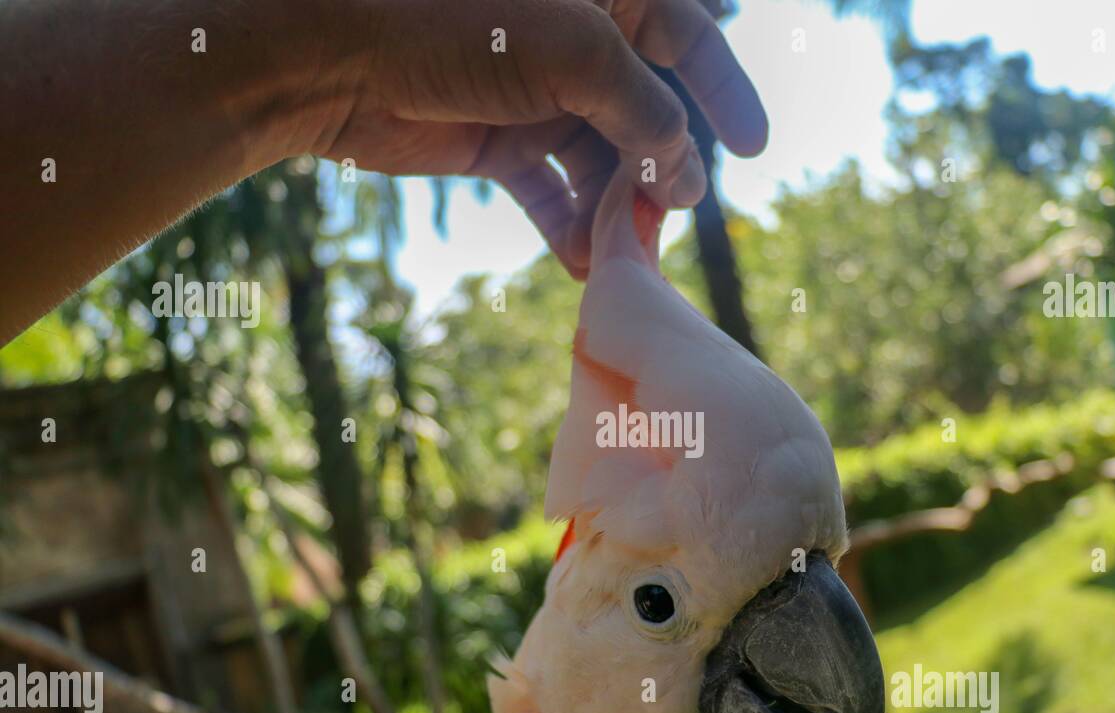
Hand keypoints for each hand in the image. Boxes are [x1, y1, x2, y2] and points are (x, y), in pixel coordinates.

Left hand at [315, 0, 767, 275]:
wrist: (332, 59)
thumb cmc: (453, 21)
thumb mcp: (574, 51)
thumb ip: (643, 107)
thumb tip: (684, 169)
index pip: (687, 37)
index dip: (724, 89)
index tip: (755, 147)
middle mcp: (577, 45)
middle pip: (649, 112)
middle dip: (663, 165)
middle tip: (668, 210)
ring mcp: (539, 96)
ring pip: (605, 160)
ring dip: (617, 207)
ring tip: (624, 248)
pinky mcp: (501, 144)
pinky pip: (553, 192)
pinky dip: (568, 226)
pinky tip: (580, 261)